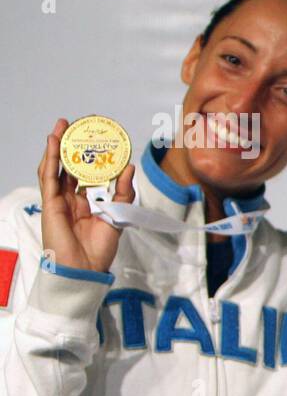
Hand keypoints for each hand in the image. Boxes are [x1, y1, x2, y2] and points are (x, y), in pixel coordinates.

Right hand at [38, 118, 135, 273]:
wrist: (86, 269)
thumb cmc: (99, 249)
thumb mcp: (117, 216)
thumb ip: (122, 192)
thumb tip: (129, 167)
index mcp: (85, 204)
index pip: (84, 175)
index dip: (88, 158)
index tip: (96, 140)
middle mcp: (70, 200)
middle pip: (67, 167)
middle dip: (70, 146)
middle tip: (77, 126)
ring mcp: (58, 201)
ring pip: (55, 168)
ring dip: (57, 146)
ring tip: (62, 125)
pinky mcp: (50, 204)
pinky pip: (48, 177)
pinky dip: (50, 158)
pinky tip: (53, 142)